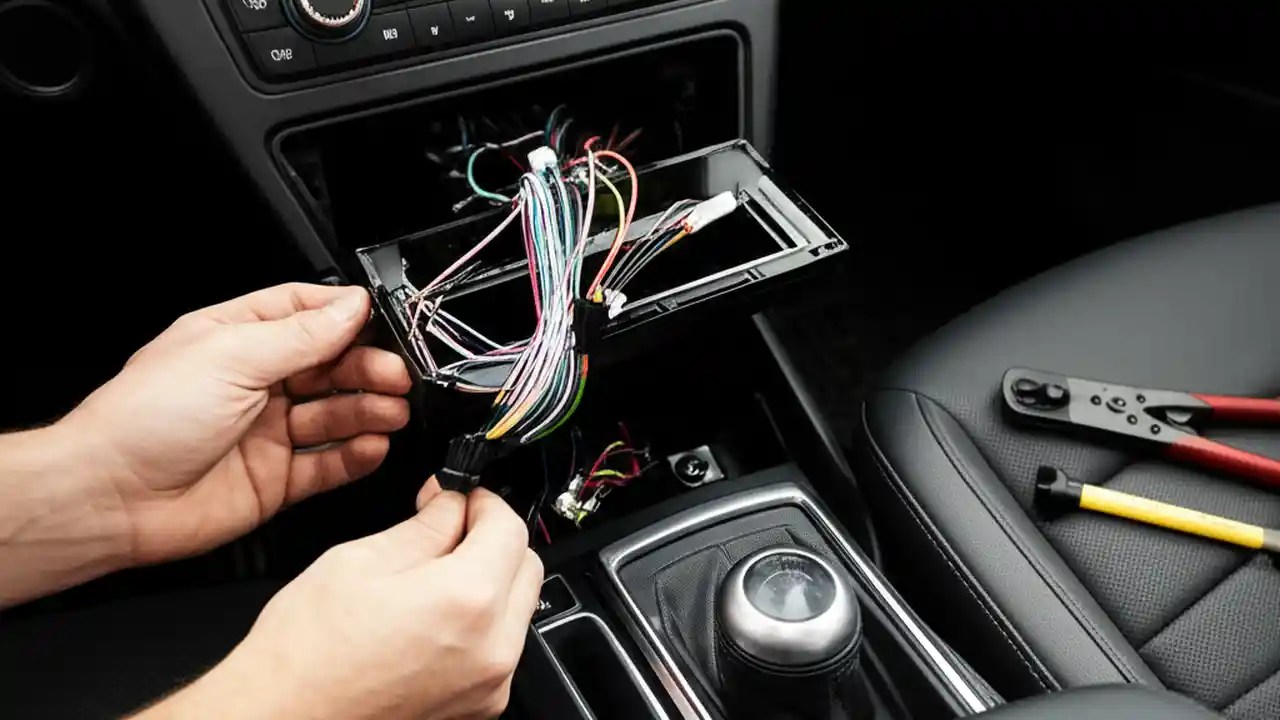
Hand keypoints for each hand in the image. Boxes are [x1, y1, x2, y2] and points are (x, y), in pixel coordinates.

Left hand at [66, 283, 412, 565]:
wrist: (110, 497)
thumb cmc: (145, 419)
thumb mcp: (232, 356)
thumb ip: (301, 335)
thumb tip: (351, 307)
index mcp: (237, 338)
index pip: (306, 314)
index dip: (347, 317)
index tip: (383, 324)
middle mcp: (255, 382)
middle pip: (331, 365)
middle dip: (368, 368)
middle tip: (396, 376)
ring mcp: (266, 432)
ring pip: (335, 415)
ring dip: (369, 410)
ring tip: (392, 411)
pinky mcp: (275, 479)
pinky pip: (328, 464)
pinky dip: (355, 456)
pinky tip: (372, 447)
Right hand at [138, 481, 543, 719]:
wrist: (280, 719)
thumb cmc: (306, 653)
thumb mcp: (361, 560)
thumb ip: (426, 525)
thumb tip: (453, 503)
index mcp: (466, 601)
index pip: (509, 527)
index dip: (482, 502)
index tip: (459, 497)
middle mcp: (491, 649)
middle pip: (525, 567)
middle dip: (492, 540)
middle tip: (445, 531)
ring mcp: (489, 686)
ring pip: (515, 609)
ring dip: (488, 583)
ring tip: (428, 581)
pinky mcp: (478, 708)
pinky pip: (498, 648)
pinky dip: (478, 625)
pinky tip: (429, 620)